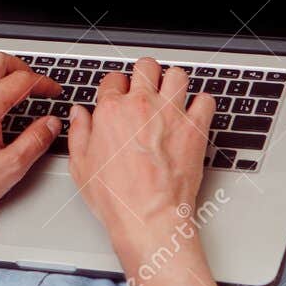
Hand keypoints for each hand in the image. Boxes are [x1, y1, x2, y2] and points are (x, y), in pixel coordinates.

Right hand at [66, 58, 214, 263]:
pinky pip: (206, 100)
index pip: (113, 78)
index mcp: (111, 111)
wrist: (149, 218)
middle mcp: (142, 105)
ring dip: (174, 83)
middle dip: (145, 74)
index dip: (115, 86)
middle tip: (147, 87)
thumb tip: (79, 114)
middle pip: (146, 66)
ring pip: (178, 75)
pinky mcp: (195, 128)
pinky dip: (202, 104)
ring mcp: (171, 114)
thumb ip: (79, 133)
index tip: (120, 95)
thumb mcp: (81, 166)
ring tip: (171, 96)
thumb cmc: (117, 199)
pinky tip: (194, 114)